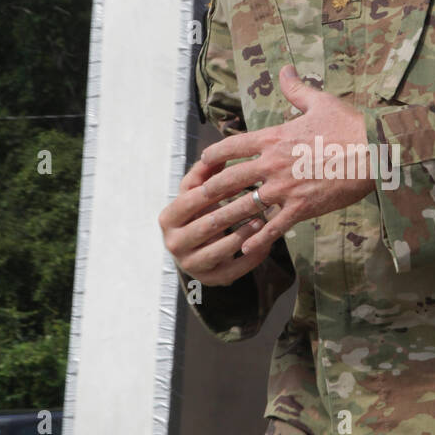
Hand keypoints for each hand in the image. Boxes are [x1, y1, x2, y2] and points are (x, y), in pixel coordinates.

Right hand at [158, 156, 269, 285]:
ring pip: (221, 249)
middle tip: (259, 199)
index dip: (214, 189)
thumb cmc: (199, 213)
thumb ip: (204, 172)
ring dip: (244, 234)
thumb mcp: (197, 192)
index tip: (238, 177)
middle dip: (235, 211)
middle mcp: (174, 245)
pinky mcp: (210, 280)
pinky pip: (235, 269)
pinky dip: (253, 255)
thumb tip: (216, 154)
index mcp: (168, 219)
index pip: (190, 201)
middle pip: (207, 225)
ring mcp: (191, 266)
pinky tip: (267, 241)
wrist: (196, 250)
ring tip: (263, 220)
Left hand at [188, 65, 375, 258]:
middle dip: (208, 191)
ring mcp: (285, 188)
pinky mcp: (302, 207)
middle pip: (229, 179)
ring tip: (213, 228)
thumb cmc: (349, 125)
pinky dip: (258, 240)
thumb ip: (296, 88)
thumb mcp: (320, 101)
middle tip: (195, 200)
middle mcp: (273, 163)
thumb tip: (286, 68)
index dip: (211, 156)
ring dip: (227, 218)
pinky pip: (274, 227)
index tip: (202, 164)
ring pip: (245, 206)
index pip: (230, 146)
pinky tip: (246, 249)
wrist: (374, 150)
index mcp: (273, 137)